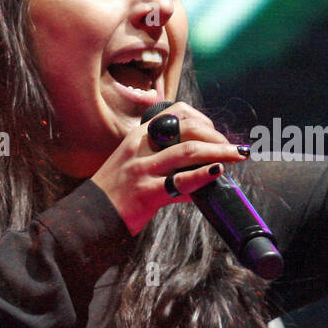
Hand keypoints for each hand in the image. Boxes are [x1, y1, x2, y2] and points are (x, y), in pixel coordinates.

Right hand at [90, 102, 249, 234]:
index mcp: (139, 135)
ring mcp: (143, 169)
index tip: (216, 132)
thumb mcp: (134, 163)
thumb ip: (163, 158)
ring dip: (219, 152)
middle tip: (235, 148)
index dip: (203, 119)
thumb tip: (200, 163)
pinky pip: (181, 182)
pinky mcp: (147, 193)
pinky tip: (217, 174)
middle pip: (187, 129)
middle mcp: (141, 147)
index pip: (176, 112)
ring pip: (188, 152)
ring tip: (238, 156)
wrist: (89, 215)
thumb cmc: (116, 191)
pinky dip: (203, 176)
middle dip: (217, 136)